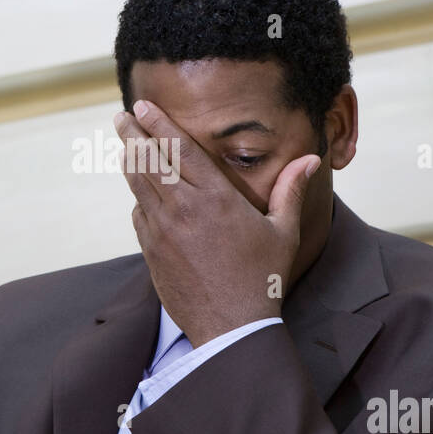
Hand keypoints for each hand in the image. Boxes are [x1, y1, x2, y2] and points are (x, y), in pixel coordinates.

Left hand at [114, 99, 319, 348]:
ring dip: (130, 160)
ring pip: (139, 185)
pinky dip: (138, 198)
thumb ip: (291, 190)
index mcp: (216, 198)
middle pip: (149, 160)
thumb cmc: (262, 280)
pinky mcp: (151, 252)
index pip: (180, 148)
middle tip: (123, 117)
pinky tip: (140, 191)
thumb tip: (309, 159)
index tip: (143, 105)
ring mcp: (163, 231)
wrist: (232, 328)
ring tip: (125, 143)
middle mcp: (184, 209)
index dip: (159, 122)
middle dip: (133, 134)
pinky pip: (139, 215)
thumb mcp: (283, 232)